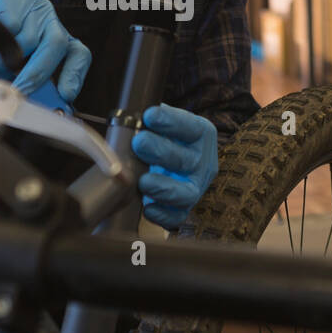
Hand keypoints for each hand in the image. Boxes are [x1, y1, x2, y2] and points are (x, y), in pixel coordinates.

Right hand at [0, 0, 90, 99]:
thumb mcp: (5, 82)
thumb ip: (25, 90)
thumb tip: (41, 107)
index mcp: (51, 40)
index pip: (78, 53)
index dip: (75, 74)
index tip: (65, 94)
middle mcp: (46, 19)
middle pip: (57, 44)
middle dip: (36, 72)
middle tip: (18, 89)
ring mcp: (29, 3)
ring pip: (30, 37)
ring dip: (2, 59)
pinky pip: (9, 22)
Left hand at [130, 104, 218, 229]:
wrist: (172, 164)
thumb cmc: (163, 140)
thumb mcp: (162, 125)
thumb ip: (150, 121)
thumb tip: (130, 118)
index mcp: (200, 135)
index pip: (190, 126)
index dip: (171, 121)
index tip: (149, 116)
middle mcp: (202, 161)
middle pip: (186, 160)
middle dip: (160, 152)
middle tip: (139, 143)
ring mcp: (195, 187)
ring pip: (186, 193)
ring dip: (163, 187)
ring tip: (143, 182)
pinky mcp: (184, 208)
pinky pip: (177, 216)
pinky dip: (162, 215)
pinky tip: (147, 208)